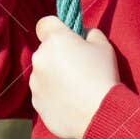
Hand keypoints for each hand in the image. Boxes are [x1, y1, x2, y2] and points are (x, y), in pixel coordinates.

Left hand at [30, 17, 118, 138]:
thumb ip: (90, 33)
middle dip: (58, 57)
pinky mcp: (36, 103)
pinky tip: (72, 104)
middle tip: (79, 70)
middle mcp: (39, 58)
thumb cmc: (103, 76)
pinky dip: (55, 97)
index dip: (56, 29)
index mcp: (55, 40)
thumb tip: (83, 34)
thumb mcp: (104, 46)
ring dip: (55, 78)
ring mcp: (35, 82)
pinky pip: (44, 95)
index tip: (67, 39)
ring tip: (77, 91)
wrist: (99, 114)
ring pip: (43, 74)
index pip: (45, 23)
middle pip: (46, 52)